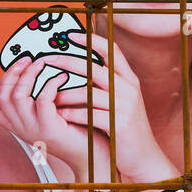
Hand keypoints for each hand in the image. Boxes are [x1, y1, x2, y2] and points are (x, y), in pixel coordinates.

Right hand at [0, 55, 108, 183]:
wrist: (89, 154)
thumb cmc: (73, 131)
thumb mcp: (46, 117)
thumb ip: (35, 102)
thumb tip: (32, 72)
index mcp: (17, 125)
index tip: (15, 69)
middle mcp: (21, 128)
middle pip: (1, 96)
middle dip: (12, 72)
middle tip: (28, 60)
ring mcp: (33, 129)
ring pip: (17, 95)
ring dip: (29, 74)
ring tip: (41, 64)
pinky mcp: (50, 128)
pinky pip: (42, 99)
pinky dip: (51, 83)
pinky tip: (61, 77)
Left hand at [44, 33, 174, 182]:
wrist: (143, 156)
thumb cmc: (125, 126)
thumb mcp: (122, 99)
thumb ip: (107, 83)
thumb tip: (82, 66)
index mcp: (129, 80)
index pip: (112, 51)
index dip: (92, 40)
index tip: (71, 35)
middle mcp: (128, 89)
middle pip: (94, 68)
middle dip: (67, 62)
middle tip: (48, 59)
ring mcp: (124, 107)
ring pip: (87, 93)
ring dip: (64, 95)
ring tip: (50, 98)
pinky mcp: (118, 125)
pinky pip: (88, 115)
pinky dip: (71, 114)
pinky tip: (60, 115)